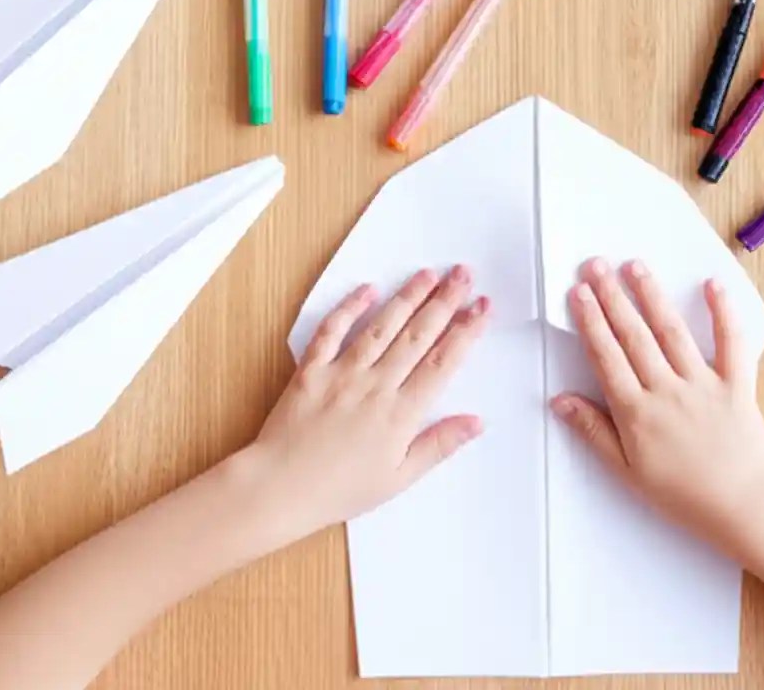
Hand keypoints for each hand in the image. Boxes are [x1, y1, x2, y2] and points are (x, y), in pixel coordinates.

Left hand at [246, 266, 490, 541]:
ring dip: (408, 297)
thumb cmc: (339, 490)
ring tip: (429, 274)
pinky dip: (350, 307)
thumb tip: (475, 422)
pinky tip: (368, 289)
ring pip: (382, 326)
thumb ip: (439, 445)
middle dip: (445, 301)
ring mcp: (342, 374)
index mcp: (400, 414)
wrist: (280, 488)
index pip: (443, 363)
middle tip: (464, 275)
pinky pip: (332, 331)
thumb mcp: (399, 478)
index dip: (466, 332)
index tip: (483, 308)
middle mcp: (375, 386)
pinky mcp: (311, 370)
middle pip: (418, 335)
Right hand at [550, 258, 763, 550]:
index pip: (607, 357)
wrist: (741, 506)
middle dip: (612, 297)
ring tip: (635, 266)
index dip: (590, 322)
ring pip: (672, 332)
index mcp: (637, 413)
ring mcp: (703, 385)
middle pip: (633, 336)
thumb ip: (594, 431)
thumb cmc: (682, 495)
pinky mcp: (737, 385)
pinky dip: (723, 312)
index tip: (578, 292)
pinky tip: (711, 285)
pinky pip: (732, 343)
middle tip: (596, 265)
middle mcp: (667, 391)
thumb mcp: (627, 471)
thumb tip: (561, 400)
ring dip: (652, 296)